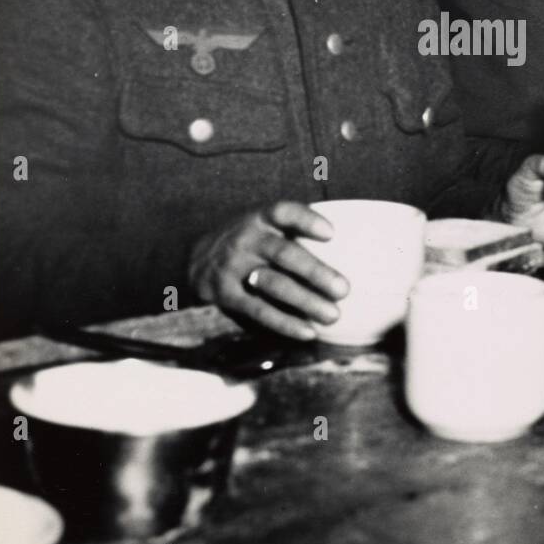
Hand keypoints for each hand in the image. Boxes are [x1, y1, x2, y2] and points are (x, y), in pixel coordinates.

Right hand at [188, 201, 348, 339]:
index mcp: (259, 218)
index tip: (332, 233)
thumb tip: (349, 245)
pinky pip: (258, 310)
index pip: (283, 211)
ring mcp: (234, 267)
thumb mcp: (262, 225)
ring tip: (333, 315)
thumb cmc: (248, 242)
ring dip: (306, 301)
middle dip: (316, 272)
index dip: (307, 220)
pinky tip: (308, 332)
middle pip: (284, 254)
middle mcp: (246, 239)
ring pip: (274, 285)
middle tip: (344, 289)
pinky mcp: (226, 294)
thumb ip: (293, 230)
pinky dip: (284, 322)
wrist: (194, 259)